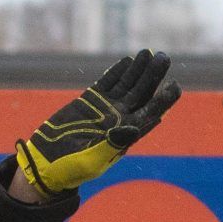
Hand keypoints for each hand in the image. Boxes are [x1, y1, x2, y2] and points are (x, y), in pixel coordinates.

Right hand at [11, 50, 180, 197]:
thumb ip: (113, 144)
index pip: (150, 114)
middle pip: (142, 94)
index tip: (174, 86)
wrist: (47, 163)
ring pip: (126, 85)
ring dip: (138, 69)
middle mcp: (120, 120)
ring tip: (149, 52)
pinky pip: (106, 83)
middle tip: (164, 58)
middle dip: (154, 76)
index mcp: (126, 135)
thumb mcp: (93, 159)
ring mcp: (105, 109)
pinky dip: (117, 72)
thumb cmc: (72, 169)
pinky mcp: (89, 101)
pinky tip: (128, 61)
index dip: (163, 100)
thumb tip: (133, 128)